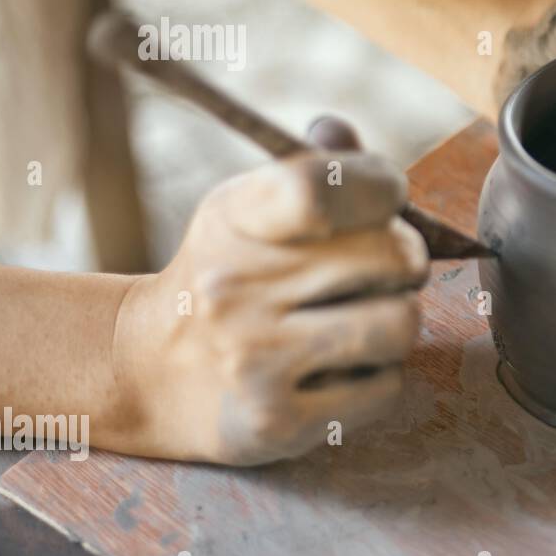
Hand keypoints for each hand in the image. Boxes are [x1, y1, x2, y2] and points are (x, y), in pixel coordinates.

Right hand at [112, 117, 427, 465]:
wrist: (150, 372)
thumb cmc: (230, 277)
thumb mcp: (250, 212)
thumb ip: (311, 169)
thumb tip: (341, 133)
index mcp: (235, 220)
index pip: (323, 186)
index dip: (380, 187)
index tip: (386, 200)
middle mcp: (237, 288)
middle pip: (392, 257)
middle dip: (405, 262)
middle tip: (382, 272)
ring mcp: (256, 359)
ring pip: (400, 324)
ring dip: (397, 322)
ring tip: (362, 321)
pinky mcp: (278, 422)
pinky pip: (387, 388)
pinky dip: (380, 377)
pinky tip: (340, 370)